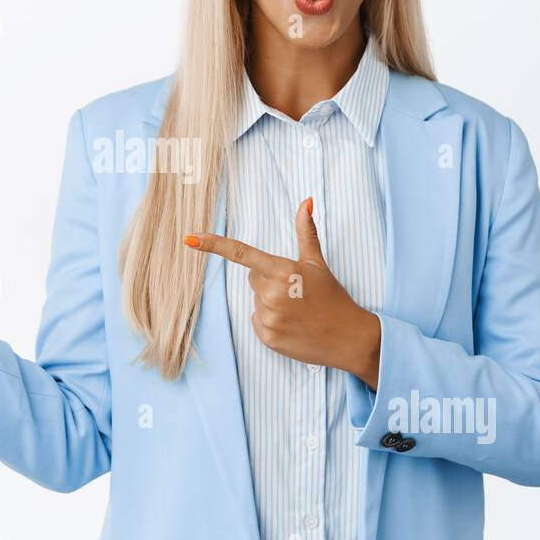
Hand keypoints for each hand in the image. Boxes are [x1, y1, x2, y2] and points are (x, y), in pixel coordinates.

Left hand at [183, 196, 379, 384]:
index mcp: (282, 270)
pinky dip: (271, 323)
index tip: (189, 239)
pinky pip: (257, 322)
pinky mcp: (267, 338)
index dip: (212, 245)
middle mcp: (272, 293)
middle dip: (269, 282)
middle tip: (296, 292)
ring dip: (271, 304)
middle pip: (252, 279)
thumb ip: (306, 232)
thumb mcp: (318, 263)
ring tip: (298, 311)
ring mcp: (269, 317)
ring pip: (255, 302)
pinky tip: (292, 325)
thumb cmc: (333, 297)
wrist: (350, 338)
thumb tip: (305, 201)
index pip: (240, 253)